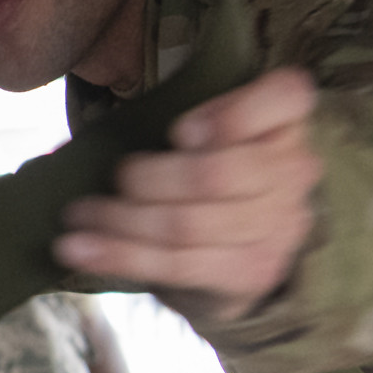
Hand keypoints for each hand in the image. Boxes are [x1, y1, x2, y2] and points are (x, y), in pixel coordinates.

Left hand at [56, 68, 320, 324]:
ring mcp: (278, 228)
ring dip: (119, 220)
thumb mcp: (209, 130)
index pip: (286, 98)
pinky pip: (175, 265)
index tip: (179, 133)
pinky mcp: (250, 274)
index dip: (234, 114)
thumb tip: (100, 136)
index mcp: (286, 121)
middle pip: (215, 174)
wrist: (239, 253)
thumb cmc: (212, 175)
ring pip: (186, 224)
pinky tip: (78, 248)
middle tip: (113, 177)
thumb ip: (185, 117)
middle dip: (148, 178)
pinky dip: (118, 255)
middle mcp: (293, 172)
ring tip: (79, 215)